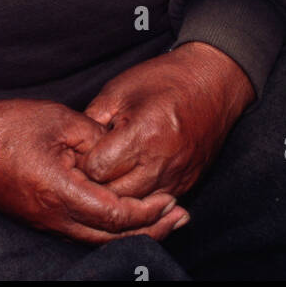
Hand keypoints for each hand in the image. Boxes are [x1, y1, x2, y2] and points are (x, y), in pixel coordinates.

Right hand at [0, 96, 189, 244]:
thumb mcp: (58, 120)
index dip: (147, 210)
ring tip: (162, 220)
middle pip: (112, 237)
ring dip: (133, 231)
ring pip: (98, 240)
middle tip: (180, 217)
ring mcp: (46, 221)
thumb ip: (95, 136)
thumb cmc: (5, 127)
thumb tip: (121, 150)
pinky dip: (110, 227)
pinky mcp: (40, 217)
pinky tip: (124, 215)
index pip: (115, 214)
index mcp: (60, 192)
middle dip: (150, 229)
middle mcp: (55, 217)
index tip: (171, 198)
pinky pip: (82, 232)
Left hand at [79, 42, 254, 202]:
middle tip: (86, 169)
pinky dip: (139, 198)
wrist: (212, 81)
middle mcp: (162, 162)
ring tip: (106, 177)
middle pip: (114, 195)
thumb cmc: (163, 80)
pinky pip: (155, 204)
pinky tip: (129, 183)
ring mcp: (177, 177)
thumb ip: (92, 121)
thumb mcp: (118, 90)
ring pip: (135, 206)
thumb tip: (72, 149)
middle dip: (96, 185)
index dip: (83, 162)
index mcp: (142, 134)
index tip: (80, 152)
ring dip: (117, 196)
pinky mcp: (188, 184)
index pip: (98, 170)